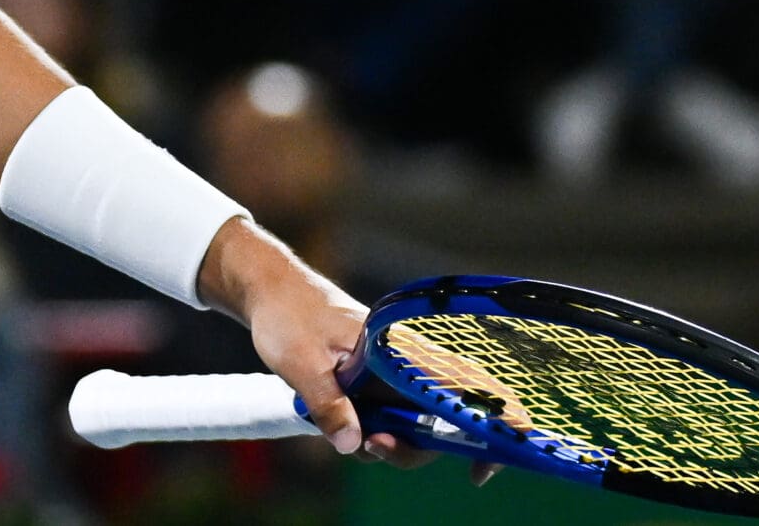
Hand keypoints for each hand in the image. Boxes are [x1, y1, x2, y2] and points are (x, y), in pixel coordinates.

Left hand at [202, 221, 494, 483]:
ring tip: (345, 435)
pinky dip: (373, 432)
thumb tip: (355, 445)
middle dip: (412, 448)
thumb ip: (329, 403)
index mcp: (405, 349)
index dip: (491, 429)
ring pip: (410, 423)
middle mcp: (408, 361)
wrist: (267, 289)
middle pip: (438, 420)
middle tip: (372, 447)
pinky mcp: (376, 381)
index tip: (480, 468)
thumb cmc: (285, 315)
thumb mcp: (300, 361)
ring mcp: (393, 373)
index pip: (470, 388)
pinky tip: (344, 428)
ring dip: (386, 443)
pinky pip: (389, 416)